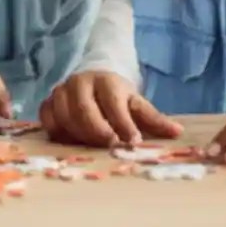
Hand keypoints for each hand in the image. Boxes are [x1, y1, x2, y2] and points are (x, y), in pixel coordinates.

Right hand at [39, 71, 182, 146]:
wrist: (92, 80)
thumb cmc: (117, 97)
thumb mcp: (136, 104)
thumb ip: (154, 119)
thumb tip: (177, 132)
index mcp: (106, 81)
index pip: (113, 102)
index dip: (123, 123)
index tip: (133, 141)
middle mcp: (81, 83)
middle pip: (85, 110)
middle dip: (98, 131)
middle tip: (111, 146)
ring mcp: (61, 92)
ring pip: (64, 116)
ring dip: (79, 135)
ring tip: (93, 147)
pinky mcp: (47, 103)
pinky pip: (48, 120)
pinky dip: (58, 133)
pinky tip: (71, 142)